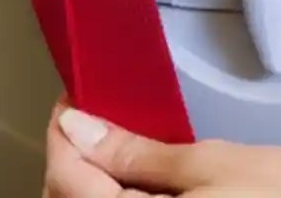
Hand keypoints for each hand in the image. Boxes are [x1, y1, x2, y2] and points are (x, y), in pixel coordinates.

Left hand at [44, 99, 280, 196]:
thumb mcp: (216, 163)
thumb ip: (138, 153)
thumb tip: (82, 127)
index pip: (66, 175)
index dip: (64, 130)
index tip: (77, 95)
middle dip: (77, 160)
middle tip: (100, 115)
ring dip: (100, 185)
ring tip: (127, 145)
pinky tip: (151, 183)